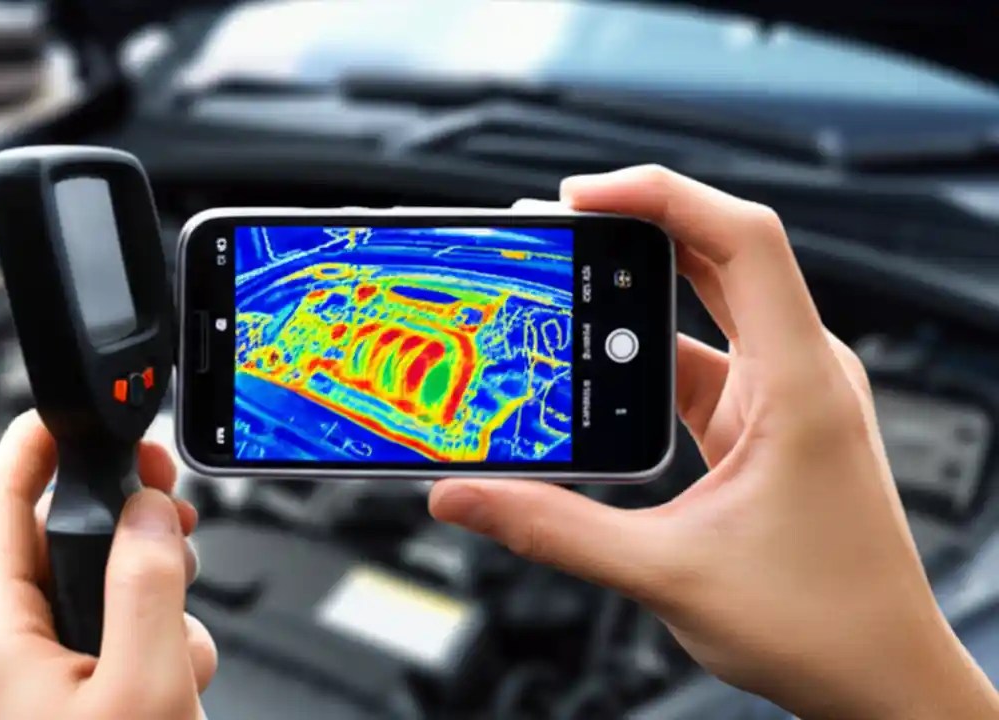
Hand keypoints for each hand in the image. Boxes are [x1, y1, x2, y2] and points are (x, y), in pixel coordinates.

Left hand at [0, 412, 215, 719]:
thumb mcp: (146, 685)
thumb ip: (147, 587)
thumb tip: (149, 513)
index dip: (33, 444)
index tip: (69, 408)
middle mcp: (3, 656)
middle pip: (57, 543)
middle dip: (126, 528)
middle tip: (172, 508)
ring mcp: (35, 683)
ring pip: (94, 595)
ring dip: (150, 601)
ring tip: (181, 646)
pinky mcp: (68, 704)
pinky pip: (108, 643)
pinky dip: (153, 647)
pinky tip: (177, 680)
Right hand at [431, 166, 998, 718]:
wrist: (883, 679)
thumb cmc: (822, 624)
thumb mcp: (665, 572)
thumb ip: (552, 529)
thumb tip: (464, 498)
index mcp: (797, 384)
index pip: (743, 239)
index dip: (662, 195)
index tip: (584, 194)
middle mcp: (798, 374)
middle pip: (717, 256)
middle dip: (633, 231)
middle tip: (554, 232)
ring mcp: (783, 398)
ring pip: (704, 310)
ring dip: (634, 297)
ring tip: (560, 292)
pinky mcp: (763, 426)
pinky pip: (697, 364)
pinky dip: (642, 359)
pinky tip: (592, 374)